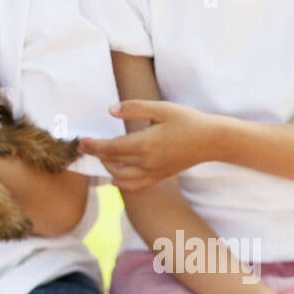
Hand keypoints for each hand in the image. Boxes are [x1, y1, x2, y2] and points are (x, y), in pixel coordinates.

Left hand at [77, 99, 217, 192]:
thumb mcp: (161, 108)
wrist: (212, 140)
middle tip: (84, 147)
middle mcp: (147, 162)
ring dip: (108, 168)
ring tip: (101, 158)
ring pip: (122, 177)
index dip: (94, 146)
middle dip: (96, 154)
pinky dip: (123, 184)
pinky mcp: (161, 176)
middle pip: (113, 162)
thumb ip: (134, 108)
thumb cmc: (187, 121)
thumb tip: (110, 110)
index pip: (111, 148)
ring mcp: (154, 172)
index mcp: (145, 143)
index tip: (82, 142)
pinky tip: (116, 179)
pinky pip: (137, 186)